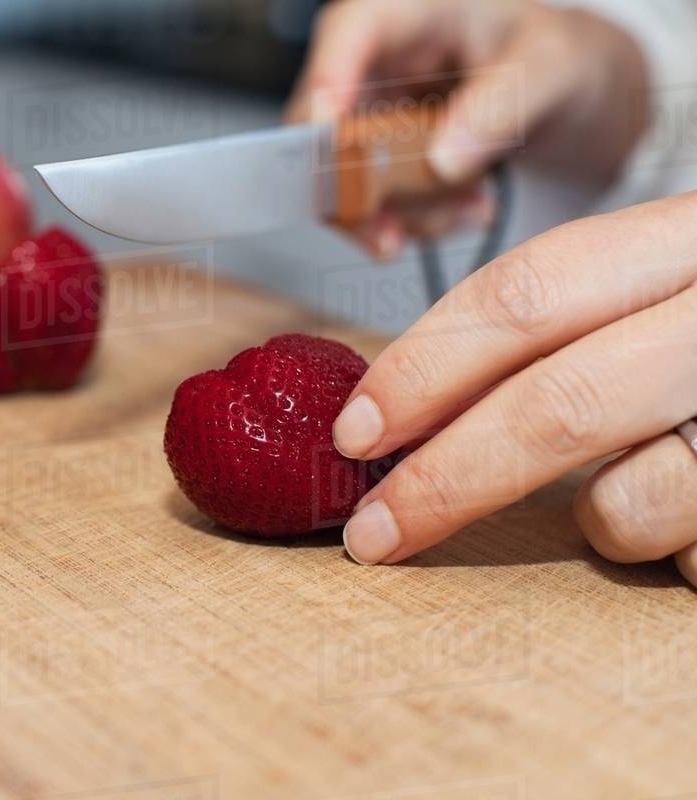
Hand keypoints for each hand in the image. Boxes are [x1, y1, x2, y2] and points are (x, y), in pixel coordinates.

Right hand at [286, 0, 648, 258]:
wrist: (571, 98)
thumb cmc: (557, 59)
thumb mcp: (551, 68)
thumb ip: (501, 107)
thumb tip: (442, 161)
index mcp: (407, 11)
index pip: (347, 31)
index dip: (327, 82)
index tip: (332, 136)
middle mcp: (373, 61)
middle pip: (322, 122)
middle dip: (356, 184)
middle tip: (391, 227)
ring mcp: (371, 115)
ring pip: (340, 176)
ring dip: (398, 212)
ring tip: (470, 209)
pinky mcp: (379, 161)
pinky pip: (370, 204)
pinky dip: (415, 221)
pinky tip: (467, 209)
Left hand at [332, 192, 696, 586]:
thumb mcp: (652, 293)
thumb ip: (555, 331)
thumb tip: (397, 411)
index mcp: (688, 239)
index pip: (530, 291)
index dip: (427, 365)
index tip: (356, 429)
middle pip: (560, 401)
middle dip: (449, 477)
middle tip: (374, 530)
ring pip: (632, 501)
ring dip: (602, 521)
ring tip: (637, 491)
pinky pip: (695, 559)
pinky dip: (680, 554)